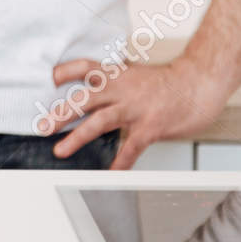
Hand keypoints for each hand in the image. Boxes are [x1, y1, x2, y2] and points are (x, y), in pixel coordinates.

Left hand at [41, 56, 229, 169]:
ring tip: (60, 151)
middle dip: (61, 113)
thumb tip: (95, 92)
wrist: (198, 84)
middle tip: (42, 126)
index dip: (65, 71)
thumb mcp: (135, 75)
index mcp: (117, 75)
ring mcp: (135, 108)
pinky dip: (120, 162)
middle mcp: (121, 89)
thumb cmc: (168, 83)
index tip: (48, 79)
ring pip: (99, 122)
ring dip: (77, 137)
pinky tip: (110, 174)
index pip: (85, 67)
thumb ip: (114, 83)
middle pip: (85, 99)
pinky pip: (130, 147)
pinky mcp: (149, 127)